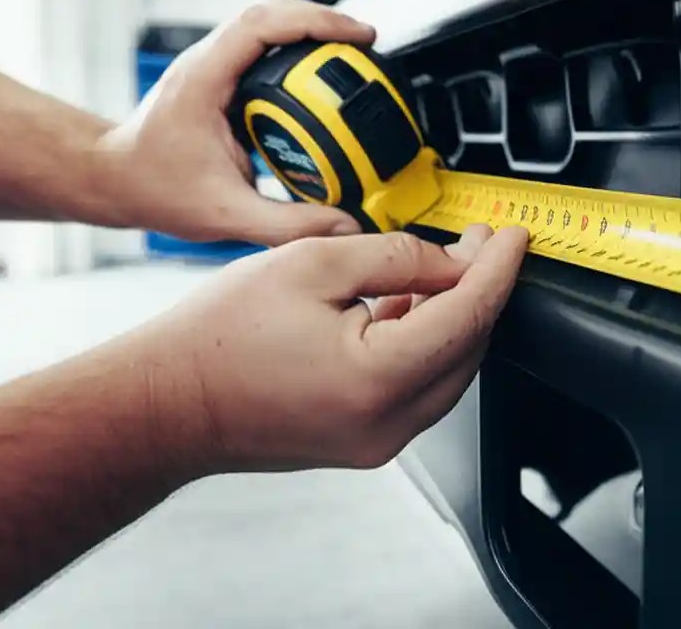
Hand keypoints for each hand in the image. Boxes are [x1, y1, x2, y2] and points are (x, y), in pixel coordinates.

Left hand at [95, 0, 375, 244]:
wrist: (113, 180)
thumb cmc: (151, 186)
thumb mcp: (224, 213)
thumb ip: (285, 223)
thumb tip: (341, 226)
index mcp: (205, 79)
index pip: (264, 26)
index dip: (317, 22)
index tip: (356, 37)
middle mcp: (208, 63)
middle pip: (273, 16)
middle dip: (324, 21)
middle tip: (365, 44)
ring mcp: (213, 68)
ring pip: (269, 29)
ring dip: (310, 34)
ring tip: (351, 54)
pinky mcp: (221, 81)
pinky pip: (264, 53)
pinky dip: (297, 56)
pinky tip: (320, 80)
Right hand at [116, 224, 527, 471]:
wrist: (165, 404)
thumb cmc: (217, 338)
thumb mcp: (312, 264)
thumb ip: (395, 256)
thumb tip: (451, 260)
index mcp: (380, 378)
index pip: (470, 314)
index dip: (499, 268)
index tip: (514, 235)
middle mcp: (389, 423)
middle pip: (469, 348)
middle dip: (481, 290)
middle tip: (479, 242)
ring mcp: (378, 442)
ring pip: (449, 371)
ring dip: (455, 318)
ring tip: (444, 267)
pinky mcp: (364, 444)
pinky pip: (418, 389)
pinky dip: (425, 345)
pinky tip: (410, 307)